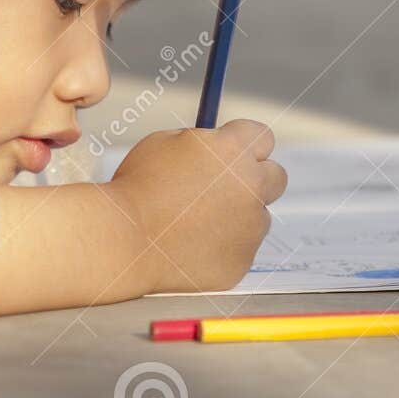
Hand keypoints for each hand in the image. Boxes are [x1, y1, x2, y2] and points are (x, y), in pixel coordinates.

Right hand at [109, 119, 285, 293]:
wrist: (123, 240)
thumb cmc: (135, 188)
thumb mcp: (163, 143)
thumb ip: (200, 142)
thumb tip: (216, 145)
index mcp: (232, 151)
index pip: (262, 136)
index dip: (244, 142)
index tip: (233, 149)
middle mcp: (252, 187)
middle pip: (276, 176)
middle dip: (255, 176)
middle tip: (226, 183)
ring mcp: (250, 228)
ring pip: (255, 216)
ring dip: (235, 215)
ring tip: (191, 221)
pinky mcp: (242, 261)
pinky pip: (240, 248)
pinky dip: (221, 246)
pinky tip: (188, 245)